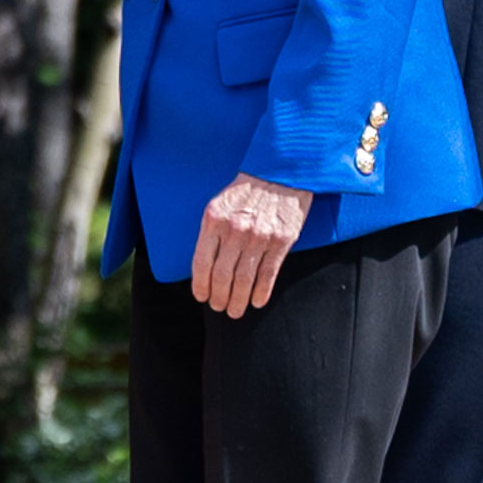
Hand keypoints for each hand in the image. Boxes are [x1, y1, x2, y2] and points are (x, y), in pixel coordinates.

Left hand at [190, 172, 310, 314]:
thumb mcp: (220, 204)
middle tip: (219, 307)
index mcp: (214, 219)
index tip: (202, 297)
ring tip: (236, 310)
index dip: (200, 285)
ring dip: (238, 299)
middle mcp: (235, 229)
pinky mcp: (281, 240)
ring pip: (244, 279)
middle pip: (222, 275)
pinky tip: (257, 301)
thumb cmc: (248, 190)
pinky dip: (261, 292)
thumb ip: (212, 232)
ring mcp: (259, 236)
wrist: (281, 172)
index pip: (201, 262)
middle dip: (219, 297)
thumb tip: (205, 266)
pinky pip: (268, 273)